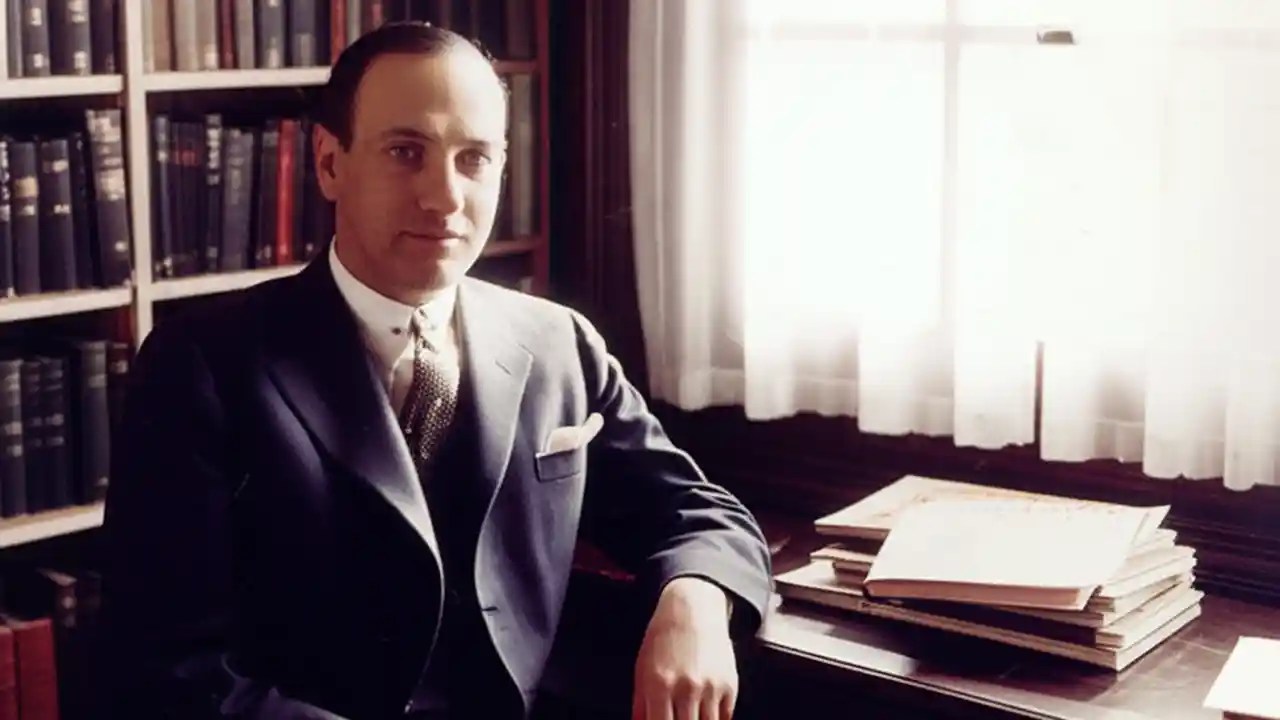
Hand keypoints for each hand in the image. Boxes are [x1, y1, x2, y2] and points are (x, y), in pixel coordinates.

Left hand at [632, 577, 737, 719]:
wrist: (693, 610)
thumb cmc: (663, 640)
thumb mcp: (643, 671)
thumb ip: (640, 707)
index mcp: (659, 686)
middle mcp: (686, 688)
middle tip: (679, 716)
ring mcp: (711, 687)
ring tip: (690, 714)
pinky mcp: (730, 685)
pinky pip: (724, 718)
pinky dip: (715, 719)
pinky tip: (705, 712)